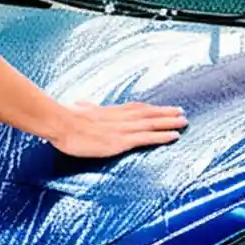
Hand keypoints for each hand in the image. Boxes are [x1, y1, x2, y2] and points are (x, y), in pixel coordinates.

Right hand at [48, 102, 186, 157]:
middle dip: (166, 113)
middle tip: (181, 112)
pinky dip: (162, 136)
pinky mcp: (122, 141)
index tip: (162, 108)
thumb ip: (83, 108)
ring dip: (170, 122)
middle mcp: (121, 118)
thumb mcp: (77, 109)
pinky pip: (148, 138)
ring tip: (184, 121)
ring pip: (152, 124)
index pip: (135, 108)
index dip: (150, 109)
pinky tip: (175, 136)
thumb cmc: (65, 118)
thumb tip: (79, 104)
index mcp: (110, 112)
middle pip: (148, 114)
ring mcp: (123, 129)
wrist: (60, 123)